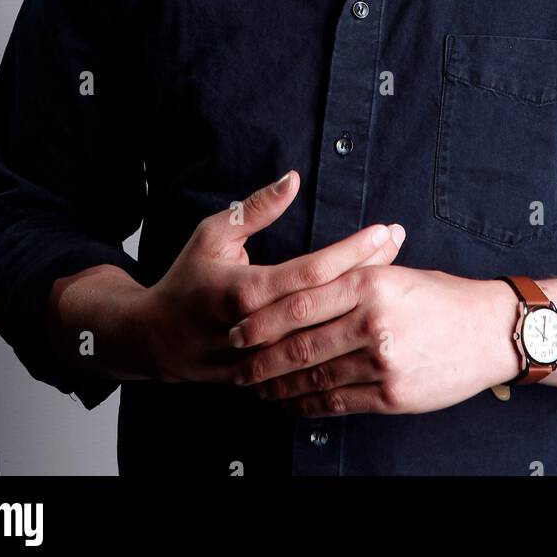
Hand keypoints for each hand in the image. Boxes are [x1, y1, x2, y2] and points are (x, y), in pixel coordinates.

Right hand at [137, 169, 405, 382]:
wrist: (155, 340)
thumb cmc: (187, 279)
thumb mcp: (214, 235)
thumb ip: (255, 209)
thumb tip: (293, 179)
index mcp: (247, 293)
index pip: (312, 271)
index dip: (351, 250)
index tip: (384, 229)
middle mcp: (260, 330)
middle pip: (329, 302)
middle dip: (370, 270)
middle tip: (401, 243)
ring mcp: (267, 360)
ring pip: (328, 334)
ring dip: (363, 304)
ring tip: (399, 278)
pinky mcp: (271, 378)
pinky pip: (316, 361)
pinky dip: (344, 338)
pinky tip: (371, 321)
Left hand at [229, 265, 522, 415]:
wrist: (490, 331)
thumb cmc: (442, 297)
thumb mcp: (397, 273)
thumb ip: (353, 274)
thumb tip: (307, 273)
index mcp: (370, 282)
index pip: (300, 302)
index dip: (262, 320)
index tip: (237, 327)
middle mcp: (373, 321)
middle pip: (300, 344)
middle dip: (260, 357)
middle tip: (235, 363)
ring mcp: (383, 362)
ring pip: (314, 378)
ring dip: (277, 385)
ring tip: (256, 387)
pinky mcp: (392, 395)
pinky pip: (337, 402)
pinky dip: (307, 404)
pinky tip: (291, 403)